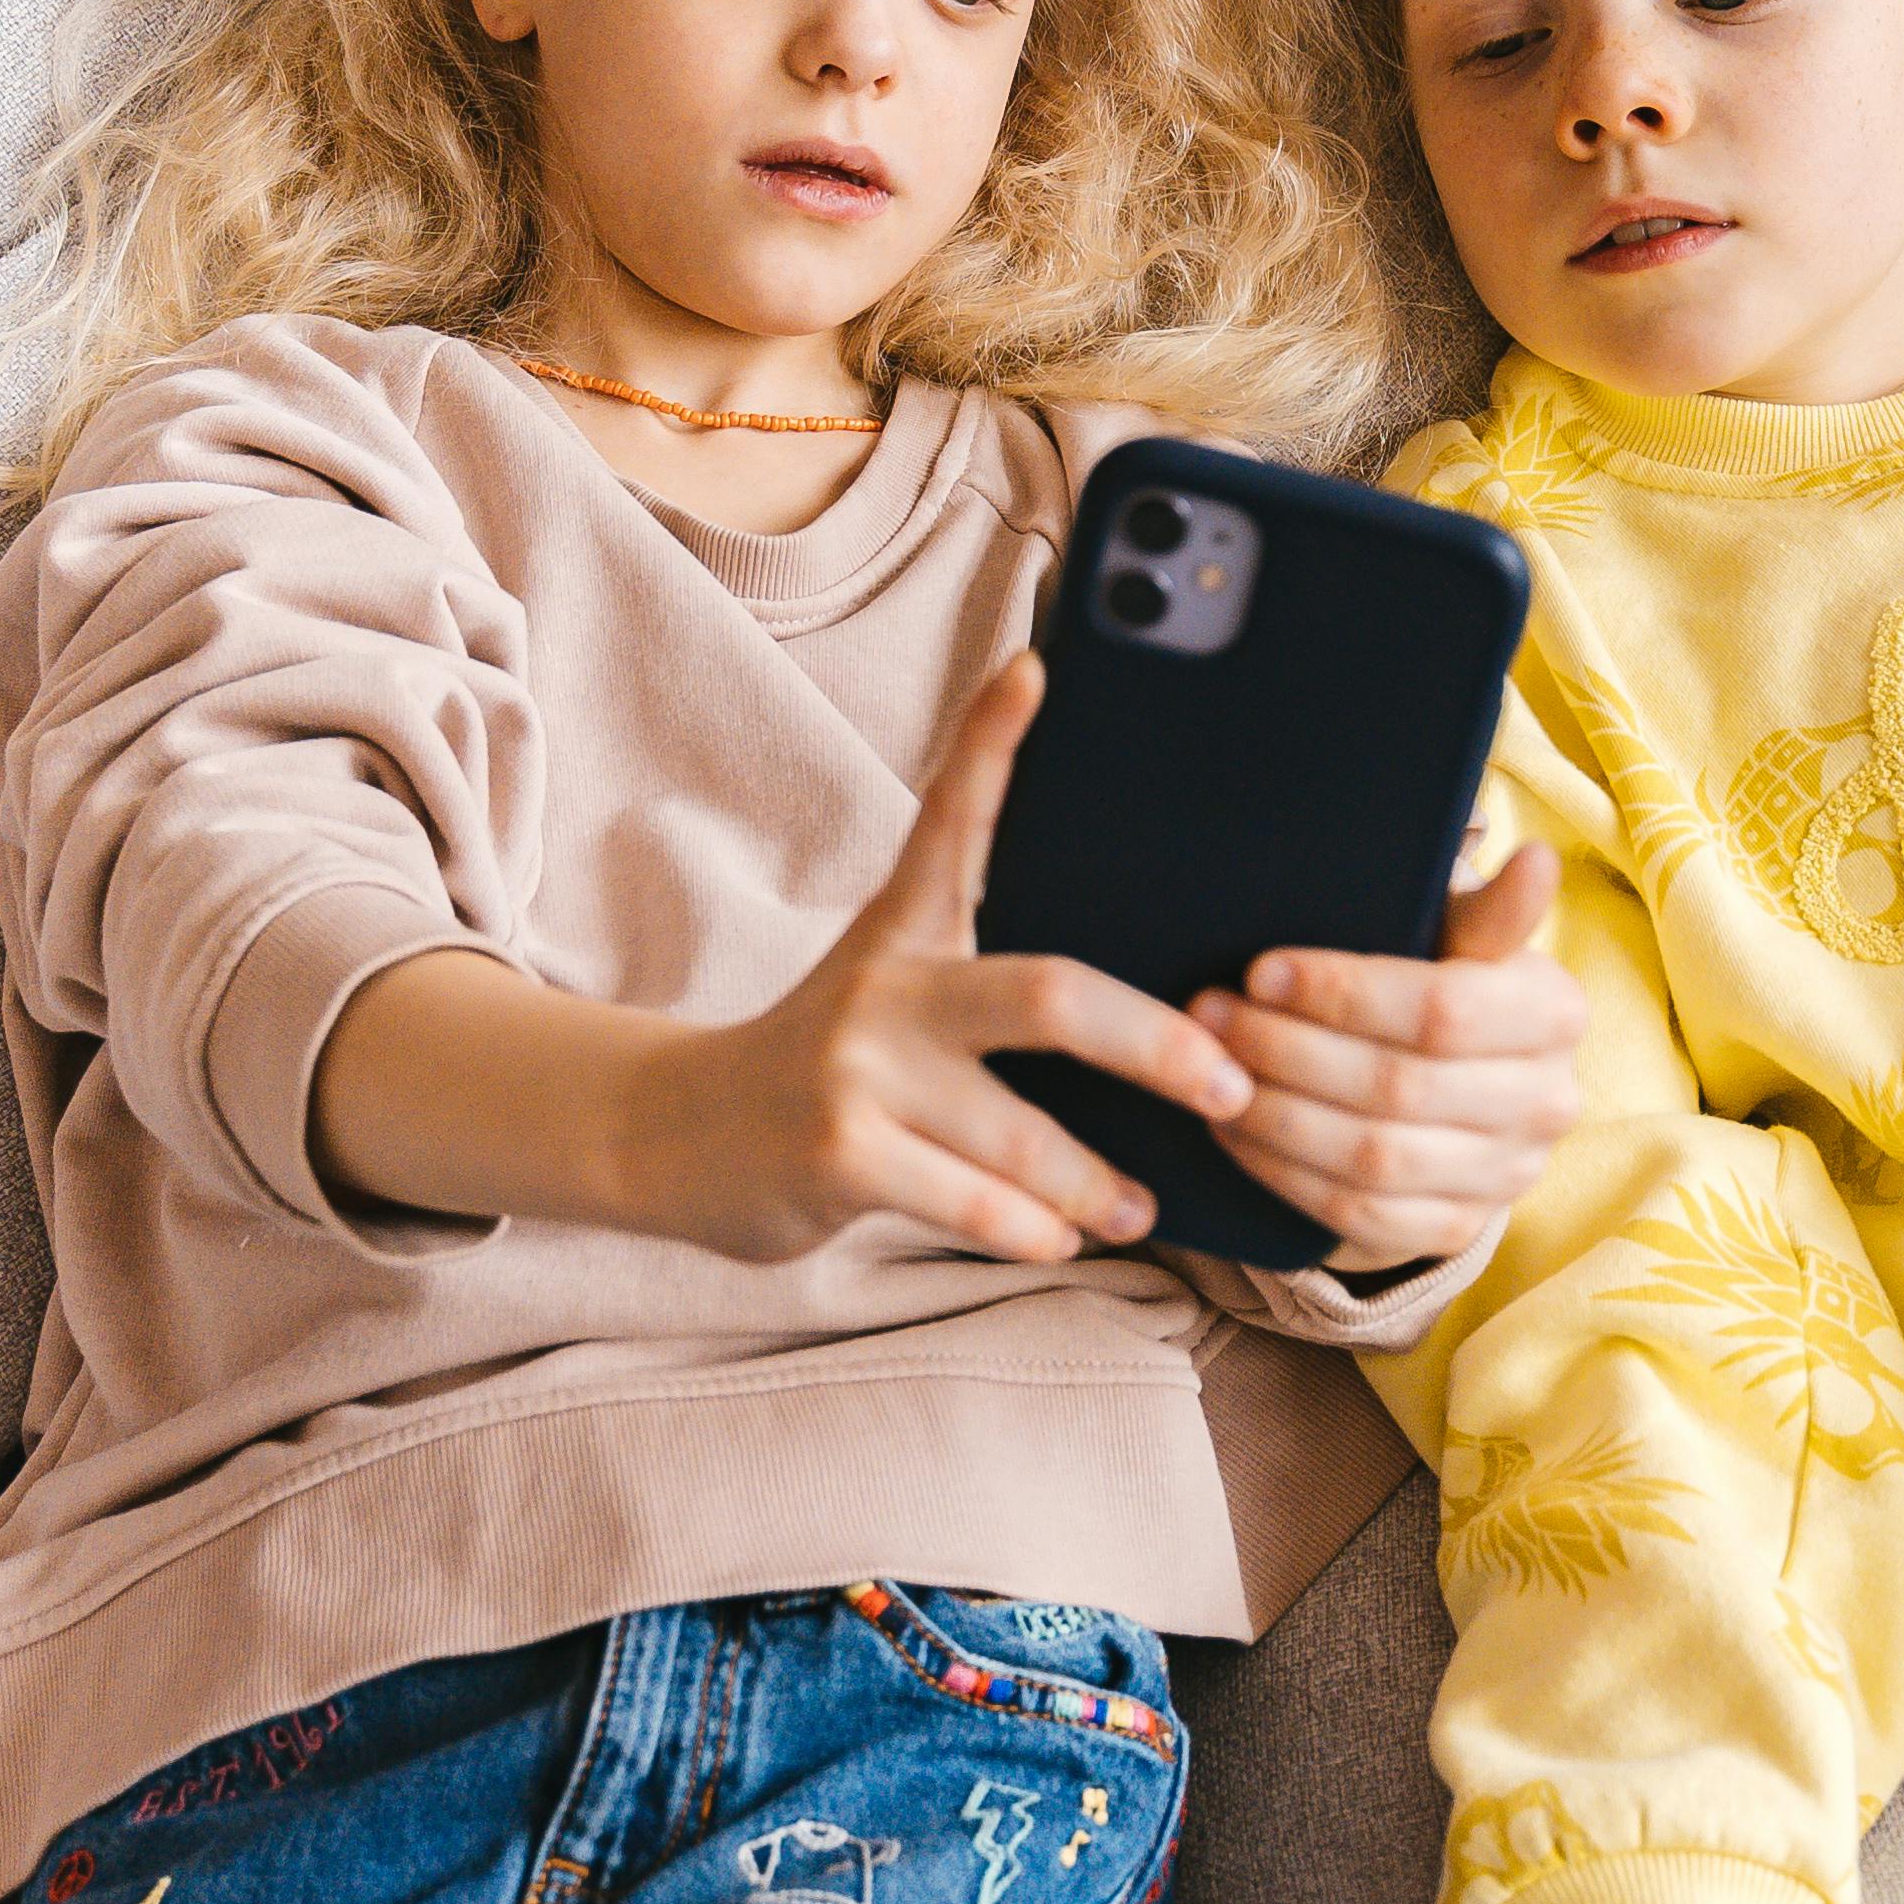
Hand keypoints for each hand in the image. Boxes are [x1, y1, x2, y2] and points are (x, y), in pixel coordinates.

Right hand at [310, 649, 1263, 1270]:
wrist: (675, 1134)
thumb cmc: (828, 1067)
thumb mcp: (892, 987)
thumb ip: (994, 986)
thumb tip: (1144, 1017)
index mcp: (906, 928)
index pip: (953, 820)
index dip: (989, 742)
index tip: (1034, 667)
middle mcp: (886, 986)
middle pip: (1047, 998)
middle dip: (1154, 1044)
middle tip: (1228, 1079)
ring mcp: (857, 1068)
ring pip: (1018, 1131)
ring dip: (1095, 1179)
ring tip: (1139, 1203)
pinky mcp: (836, 1150)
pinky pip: (967, 1198)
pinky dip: (1027, 1226)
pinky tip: (1058, 1236)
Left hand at [1185, 839, 1585, 1268]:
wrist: (1454, 1084)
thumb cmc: (1436, 981)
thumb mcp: (1457, 934)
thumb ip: (1484, 908)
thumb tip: (1535, 859)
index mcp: (1555, 1012)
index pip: (1443, 1010)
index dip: (1343, 994)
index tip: (1260, 971)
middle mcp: (1547, 1102)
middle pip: (1398, 1086)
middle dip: (1288, 1050)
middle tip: (1212, 1016)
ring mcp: (1505, 1175)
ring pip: (1371, 1157)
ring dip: (1273, 1113)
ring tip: (1209, 1070)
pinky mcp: (1455, 1228)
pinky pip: (1355, 1213)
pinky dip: (1280, 1172)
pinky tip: (1231, 1128)